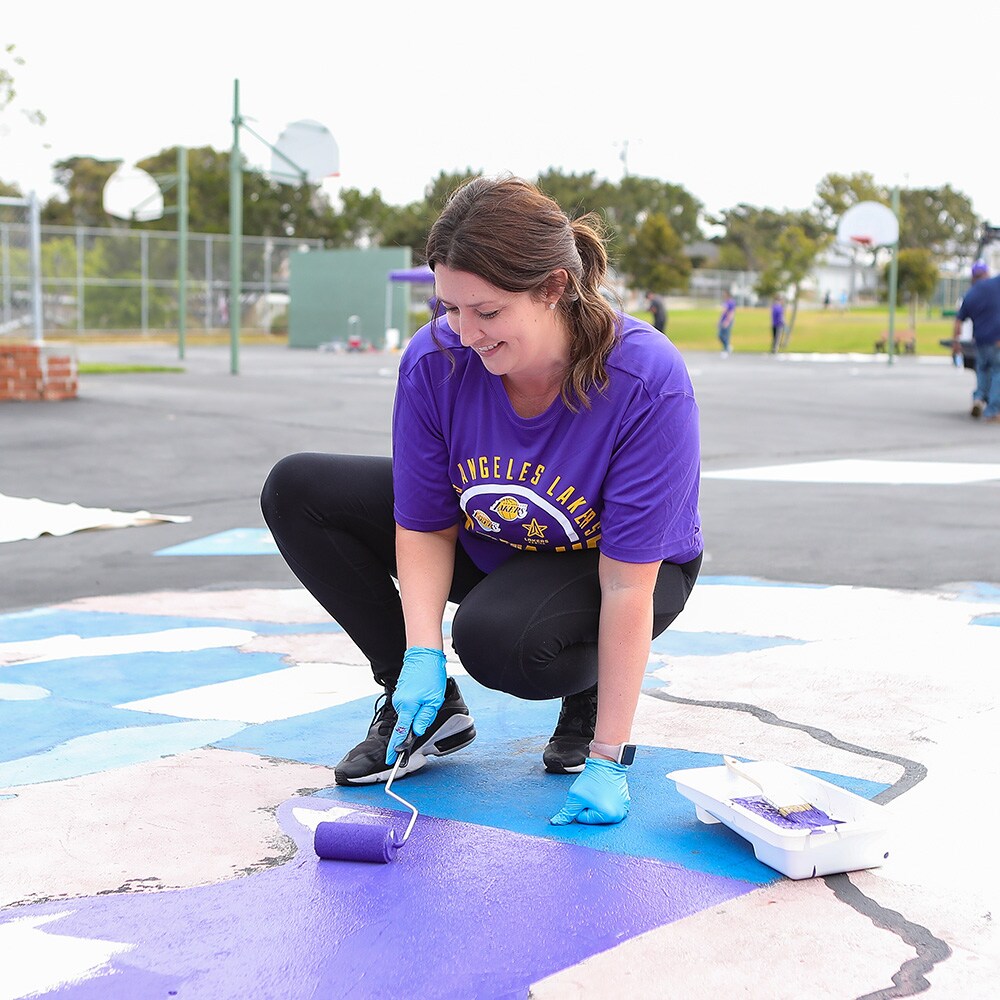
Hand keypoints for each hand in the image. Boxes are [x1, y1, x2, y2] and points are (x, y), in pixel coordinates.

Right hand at [387, 646, 446, 762]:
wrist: (423, 653)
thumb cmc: (431, 675)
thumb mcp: (434, 700)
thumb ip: (424, 718)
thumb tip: (416, 732)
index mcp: (408, 707)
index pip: (400, 733)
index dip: (396, 749)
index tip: (391, 761)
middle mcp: (400, 703)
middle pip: (404, 725)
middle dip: (413, 728)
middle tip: (428, 713)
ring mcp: (400, 697)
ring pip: (408, 714)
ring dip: (417, 714)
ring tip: (430, 698)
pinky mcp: (402, 692)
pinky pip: (407, 706)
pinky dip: (414, 707)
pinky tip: (424, 695)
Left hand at [549, 757, 630, 825]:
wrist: (605, 763)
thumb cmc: (592, 778)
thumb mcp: (575, 796)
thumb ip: (566, 812)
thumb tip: (557, 822)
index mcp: (609, 816)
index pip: (584, 819)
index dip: (580, 807)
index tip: (586, 796)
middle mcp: (619, 815)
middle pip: (593, 818)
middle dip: (589, 807)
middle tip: (592, 794)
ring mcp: (623, 808)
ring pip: (601, 812)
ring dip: (597, 804)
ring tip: (599, 792)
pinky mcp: (625, 802)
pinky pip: (609, 806)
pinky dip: (606, 800)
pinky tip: (605, 791)